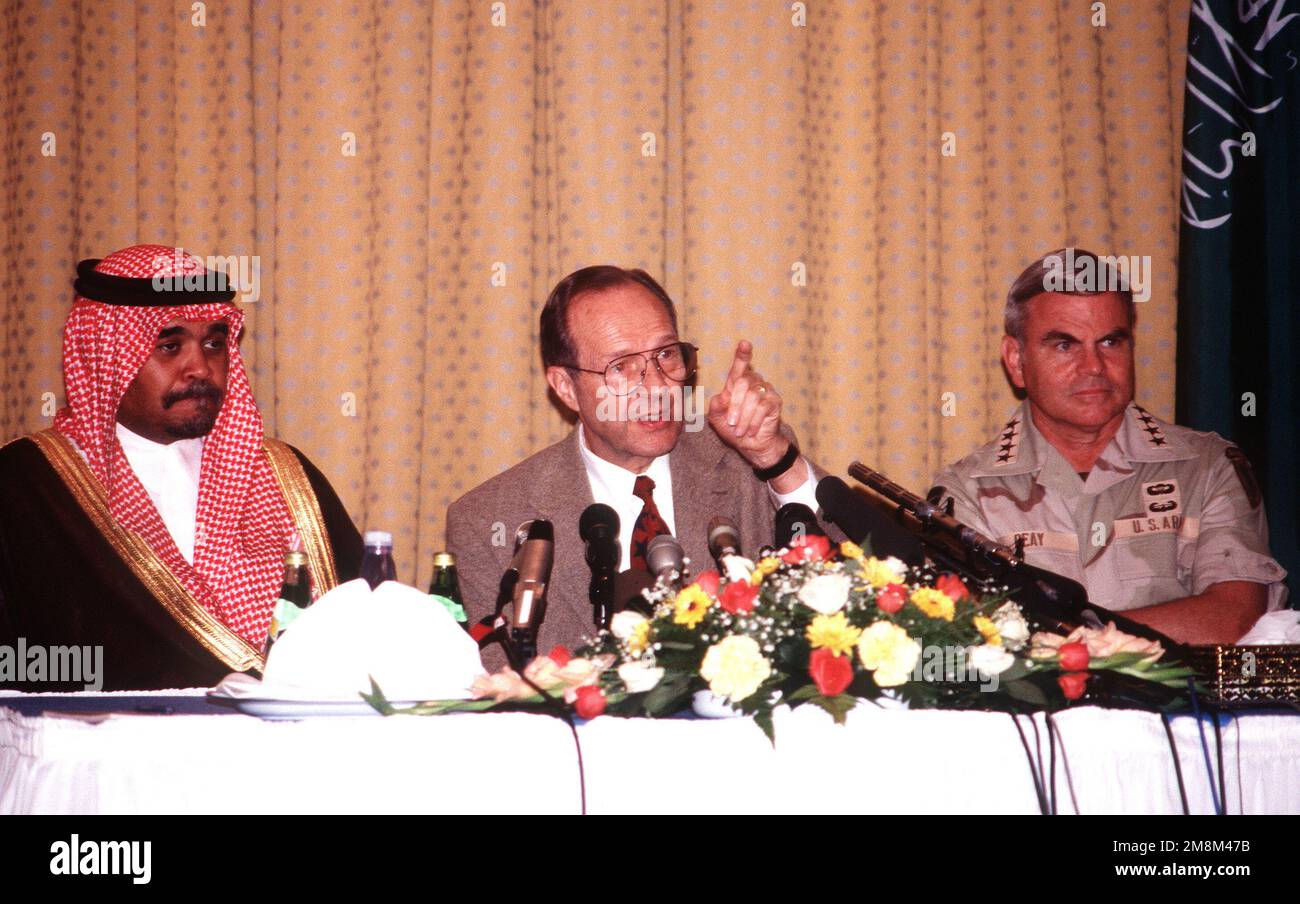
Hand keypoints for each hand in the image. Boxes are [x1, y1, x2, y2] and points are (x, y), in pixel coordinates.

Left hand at [707, 340, 787, 468]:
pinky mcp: (775, 402)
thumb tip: (721, 396)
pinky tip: (750, 431)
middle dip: (734, 405)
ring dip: (743, 417)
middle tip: (731, 422)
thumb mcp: (717, 419)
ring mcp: (765, 391)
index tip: (744, 343)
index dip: (742, 355)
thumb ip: (715, 406)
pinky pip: (763, 407)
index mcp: (737, 384)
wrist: (752, 445)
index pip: (739, 367)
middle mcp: (753, 383)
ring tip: (740, 431)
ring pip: (753, 396)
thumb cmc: (734, 429)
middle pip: (742, 382)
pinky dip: (754, 422)